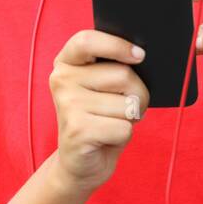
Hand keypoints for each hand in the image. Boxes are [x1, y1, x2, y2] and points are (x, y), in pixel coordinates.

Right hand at [48, 29, 151, 197]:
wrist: (80, 163)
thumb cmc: (100, 118)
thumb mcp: (103, 86)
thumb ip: (114, 66)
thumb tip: (141, 56)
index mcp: (66, 62)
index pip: (87, 40)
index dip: (117, 45)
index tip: (139, 56)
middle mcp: (61, 80)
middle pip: (123, 74)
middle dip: (137, 93)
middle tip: (124, 107)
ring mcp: (67, 105)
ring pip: (127, 103)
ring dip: (131, 118)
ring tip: (111, 123)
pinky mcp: (77, 130)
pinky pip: (124, 127)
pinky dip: (124, 136)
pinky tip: (105, 139)